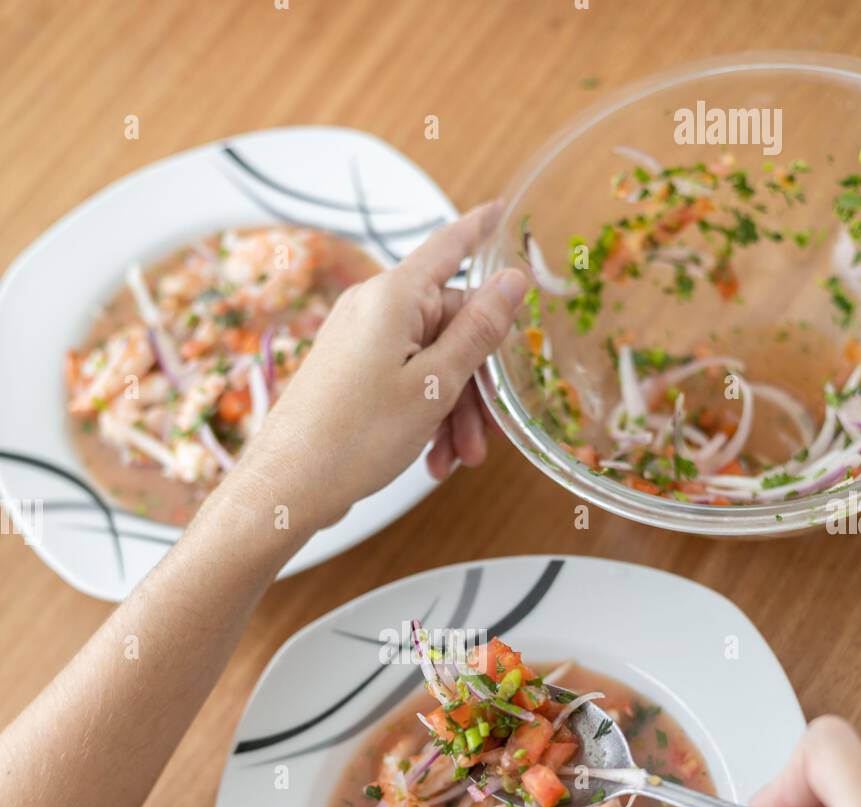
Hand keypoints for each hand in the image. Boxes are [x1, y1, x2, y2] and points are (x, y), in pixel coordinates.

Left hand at [242, 201, 526, 526]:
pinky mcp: (349, 369)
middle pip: (449, 325)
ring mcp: (358, 339)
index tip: (502, 210)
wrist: (290, 484)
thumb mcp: (435, 384)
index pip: (450, 247)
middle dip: (475, 381)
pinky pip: (403, 379)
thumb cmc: (355, 437)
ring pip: (430, 361)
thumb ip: (478, 330)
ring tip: (456, 457)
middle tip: (486, 433)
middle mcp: (372, 308)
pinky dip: (424, 414)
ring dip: (453, 410)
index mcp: (394, 297)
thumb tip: (512, 279)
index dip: (481, 230)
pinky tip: (431, 456)